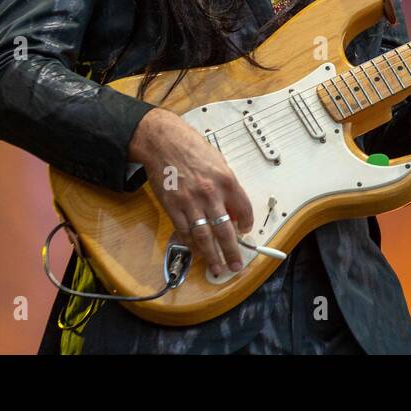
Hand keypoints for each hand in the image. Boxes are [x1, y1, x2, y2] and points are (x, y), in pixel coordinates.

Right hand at [129, 107, 255, 277]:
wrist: (163, 142)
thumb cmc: (192, 149)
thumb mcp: (219, 163)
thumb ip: (227, 187)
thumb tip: (233, 210)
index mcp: (226, 181)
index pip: (243, 210)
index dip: (247, 224)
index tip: (246, 232)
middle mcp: (210, 194)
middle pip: (225, 230)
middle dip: (232, 252)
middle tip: (236, 266)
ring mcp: (190, 202)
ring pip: (204, 236)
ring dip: (211, 256)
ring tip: (218, 268)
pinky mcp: (172, 207)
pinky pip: (184, 231)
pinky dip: (191, 243)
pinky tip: (196, 251)